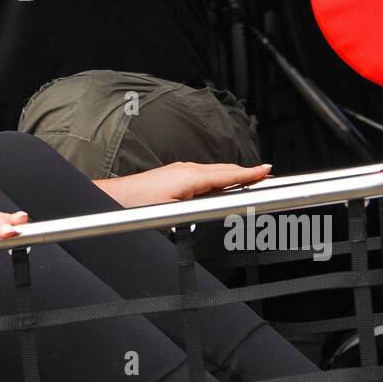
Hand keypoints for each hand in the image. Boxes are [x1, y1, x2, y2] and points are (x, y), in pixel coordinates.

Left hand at [104, 161, 272, 208]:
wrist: (115, 198)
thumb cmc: (137, 205)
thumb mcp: (172, 212)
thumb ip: (198, 208)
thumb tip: (218, 206)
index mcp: (191, 177)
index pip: (227, 174)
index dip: (250, 173)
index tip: (268, 171)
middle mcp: (187, 169)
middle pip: (224, 170)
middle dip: (246, 172)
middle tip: (267, 175)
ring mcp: (180, 170)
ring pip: (214, 171)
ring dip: (233, 174)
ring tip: (250, 178)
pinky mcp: (174, 175)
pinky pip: (204, 174)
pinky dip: (218, 176)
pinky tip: (220, 183)